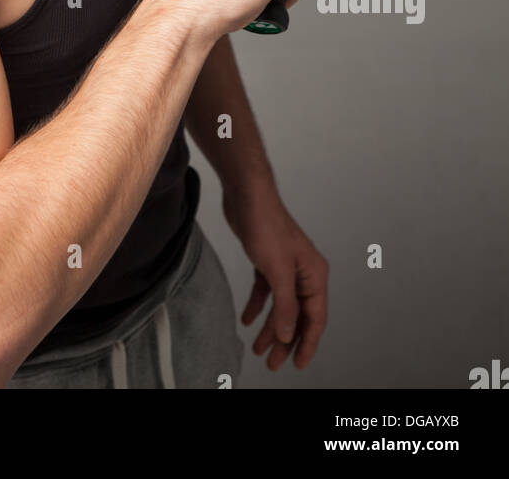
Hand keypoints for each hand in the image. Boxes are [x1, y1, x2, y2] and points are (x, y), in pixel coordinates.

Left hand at [223, 184, 328, 369]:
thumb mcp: (278, 272)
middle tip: (272, 364)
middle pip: (298, 315)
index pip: (315, 319)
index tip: (298, 366)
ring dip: (270, 328)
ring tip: (258, 349)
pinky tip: (246, 319)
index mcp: (315, 275)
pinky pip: (266, 291)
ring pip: (281, 306)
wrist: (247, 196)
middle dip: (286, 341)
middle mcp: (304, 273)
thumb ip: (285, 307)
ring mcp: (286, 267)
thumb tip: (289, 335)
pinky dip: (257, 306)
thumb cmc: (267, 227)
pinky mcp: (268, 261)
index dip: (307, 344)